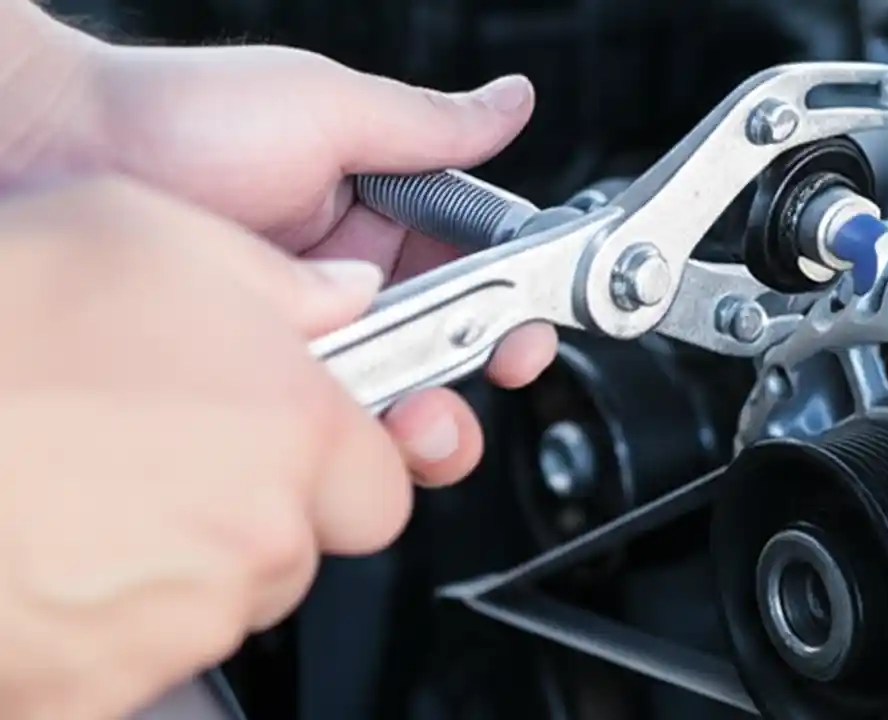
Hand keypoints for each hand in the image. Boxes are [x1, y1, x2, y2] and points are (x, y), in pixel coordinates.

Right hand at [0, 177, 416, 719]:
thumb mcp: (146, 231)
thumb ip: (277, 278)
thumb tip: (342, 297)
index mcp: (294, 430)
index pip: (382, 484)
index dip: (337, 462)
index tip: (291, 441)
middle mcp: (255, 537)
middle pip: (298, 549)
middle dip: (252, 512)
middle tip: (160, 455)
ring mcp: (176, 624)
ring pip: (216, 605)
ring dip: (171, 562)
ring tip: (77, 487)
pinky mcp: (94, 689)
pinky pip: (130, 661)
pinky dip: (95, 622)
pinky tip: (40, 547)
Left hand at [1, 8, 555, 483]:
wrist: (51, 153)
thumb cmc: (175, 114)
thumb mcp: (325, 108)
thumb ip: (427, 125)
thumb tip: (512, 106)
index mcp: (378, 212)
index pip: (476, 265)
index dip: (513, 305)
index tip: (525, 334)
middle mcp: (348, 277)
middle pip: (445, 345)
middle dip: (469, 376)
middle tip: (468, 383)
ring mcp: (302, 331)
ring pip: (390, 394)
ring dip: (418, 419)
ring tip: (409, 420)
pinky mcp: (254, 374)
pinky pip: (321, 418)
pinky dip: (344, 434)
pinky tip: (340, 425)